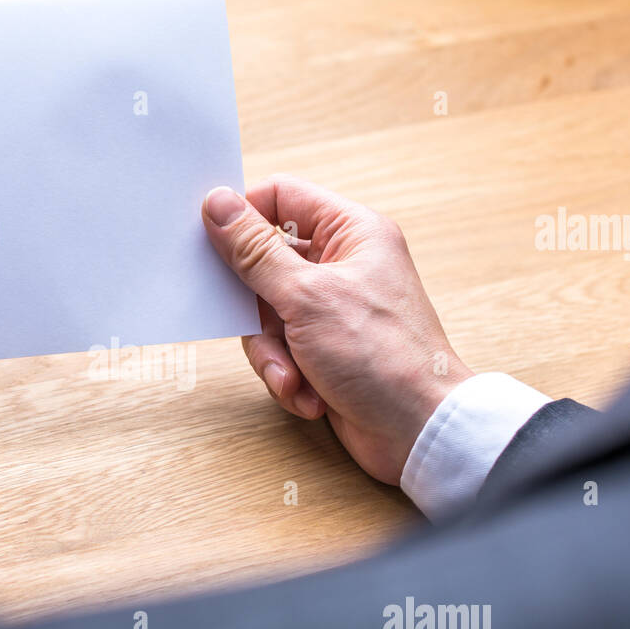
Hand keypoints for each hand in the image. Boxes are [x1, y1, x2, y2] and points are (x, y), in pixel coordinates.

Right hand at [202, 176, 471, 485]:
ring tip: (295, 378)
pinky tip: (311, 395)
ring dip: (273, 353)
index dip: (242, 218)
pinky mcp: (325, 349)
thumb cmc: (383, 356)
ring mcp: (333, 309)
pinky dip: (288, 376)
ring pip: (266, 315)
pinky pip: (280, 350)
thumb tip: (218, 204)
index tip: (211, 245)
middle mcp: (343, 264)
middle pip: (263, 264)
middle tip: (261, 326)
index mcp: (351, 232)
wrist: (418, 431)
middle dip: (258, 310)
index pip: (280, 197)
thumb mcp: (306, 296)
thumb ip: (255, 251)